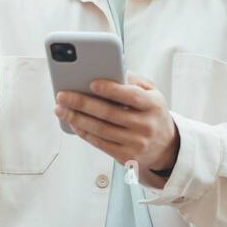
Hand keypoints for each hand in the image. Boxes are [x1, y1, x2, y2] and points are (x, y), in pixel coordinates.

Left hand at [54, 74, 178, 185]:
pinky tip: (72, 122)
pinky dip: (83, 132)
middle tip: (62, 95)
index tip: (91, 83)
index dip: (111, 89)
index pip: (131, 96)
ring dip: (76, 118)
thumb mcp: (153, 94)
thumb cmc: (153, 114)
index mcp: (153, 105)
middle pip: (109, 113)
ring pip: (100, 129)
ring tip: (60, 109)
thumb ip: (135, 81)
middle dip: (82, 103)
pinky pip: (99, 143)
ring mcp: (135, 143)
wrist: (166, 148)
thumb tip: (114, 70)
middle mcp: (145, 125)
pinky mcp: (125, 156)